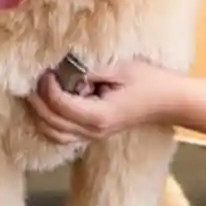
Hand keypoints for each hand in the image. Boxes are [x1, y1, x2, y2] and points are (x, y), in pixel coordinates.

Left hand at [25, 59, 181, 144]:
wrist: (170, 101)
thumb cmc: (149, 82)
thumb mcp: (120, 69)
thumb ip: (91, 71)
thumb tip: (65, 69)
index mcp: (98, 116)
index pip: (60, 105)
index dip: (48, 87)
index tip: (47, 70)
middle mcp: (92, 131)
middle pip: (52, 123)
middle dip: (39, 101)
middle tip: (36, 80)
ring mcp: (94, 136)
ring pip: (55, 134)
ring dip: (42, 115)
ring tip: (38, 93)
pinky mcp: (95, 133)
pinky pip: (64, 134)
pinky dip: (51, 123)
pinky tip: (51, 105)